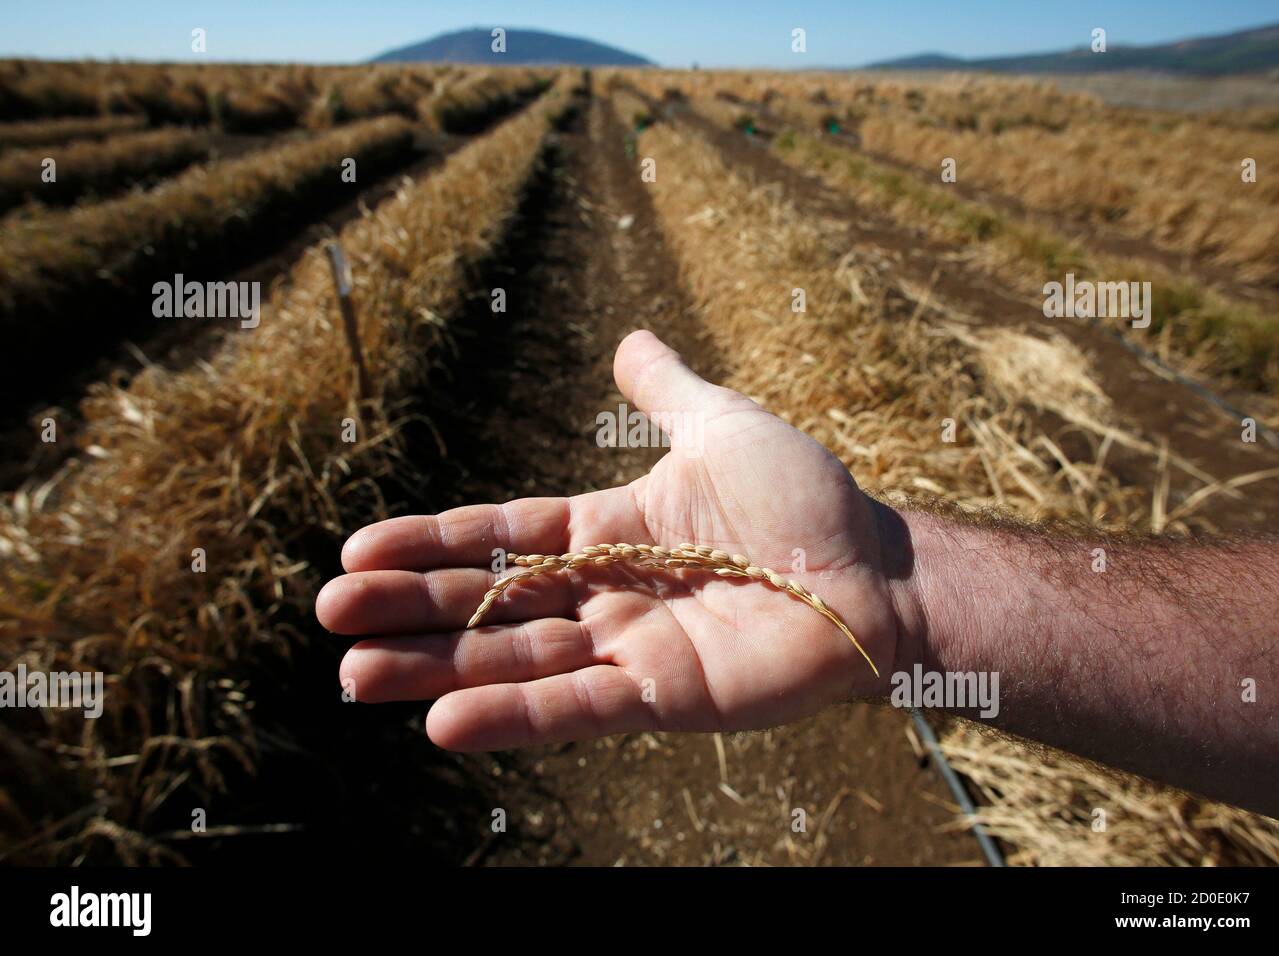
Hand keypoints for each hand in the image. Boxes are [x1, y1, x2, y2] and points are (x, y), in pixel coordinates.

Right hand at [316, 330, 909, 750]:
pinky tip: (441, 724)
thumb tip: (628, 338)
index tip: (359, 548)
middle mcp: (605, 592)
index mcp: (609, 529)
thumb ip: (665, 389)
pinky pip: (575, 708)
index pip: (500, 537)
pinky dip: (511, 717)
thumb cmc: (805, 500)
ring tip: (354, 676)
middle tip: (332, 614)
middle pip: (488, 606)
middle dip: (410, 611)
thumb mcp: (720, 424)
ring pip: (514, 662)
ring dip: (434, 672)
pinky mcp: (661, 697)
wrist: (877, 573)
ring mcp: (628, 648)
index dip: (432, 542)